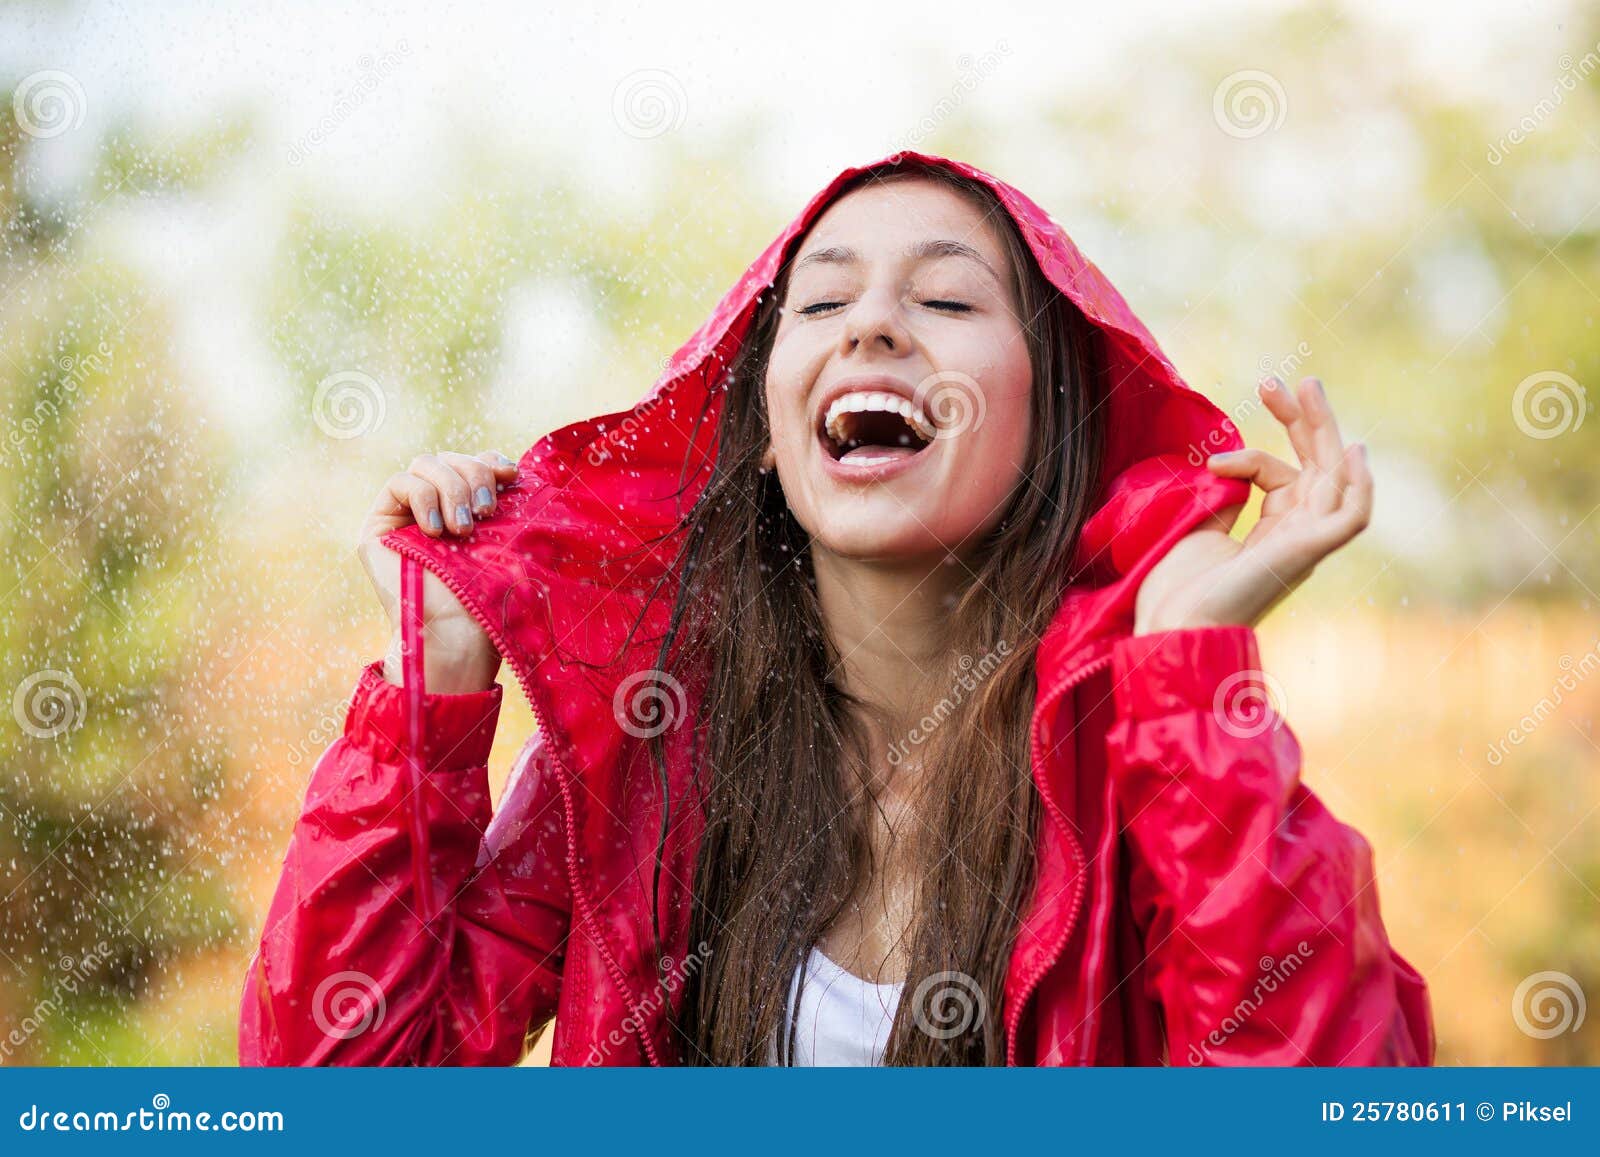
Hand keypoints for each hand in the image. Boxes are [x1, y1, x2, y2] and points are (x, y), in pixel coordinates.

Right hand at [356, 450, 519, 690]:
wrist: (456, 633)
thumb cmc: (489, 595)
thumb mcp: (511, 540)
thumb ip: (511, 503)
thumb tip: (517, 467)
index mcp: (468, 508)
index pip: (474, 462)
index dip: (490, 460)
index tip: (511, 475)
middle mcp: (436, 508)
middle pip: (451, 459)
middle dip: (474, 476)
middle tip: (486, 513)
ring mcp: (405, 515)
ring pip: (426, 464)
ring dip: (452, 490)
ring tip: (463, 531)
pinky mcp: (378, 525)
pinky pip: (399, 483)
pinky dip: (423, 498)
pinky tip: (435, 530)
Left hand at [1133, 376, 1371, 635]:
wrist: (1172, 626)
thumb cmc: (1177, 589)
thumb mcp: (1198, 527)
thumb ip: (1221, 497)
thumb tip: (1223, 466)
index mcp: (1271, 535)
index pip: (1281, 478)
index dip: (1252, 455)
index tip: (1212, 459)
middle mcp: (1295, 538)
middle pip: (1316, 467)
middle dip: (1302, 421)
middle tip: (1279, 380)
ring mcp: (1305, 546)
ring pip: (1334, 478)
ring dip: (1323, 430)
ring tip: (1306, 386)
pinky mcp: (1309, 554)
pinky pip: (1352, 517)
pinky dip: (1359, 486)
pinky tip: (1353, 451)